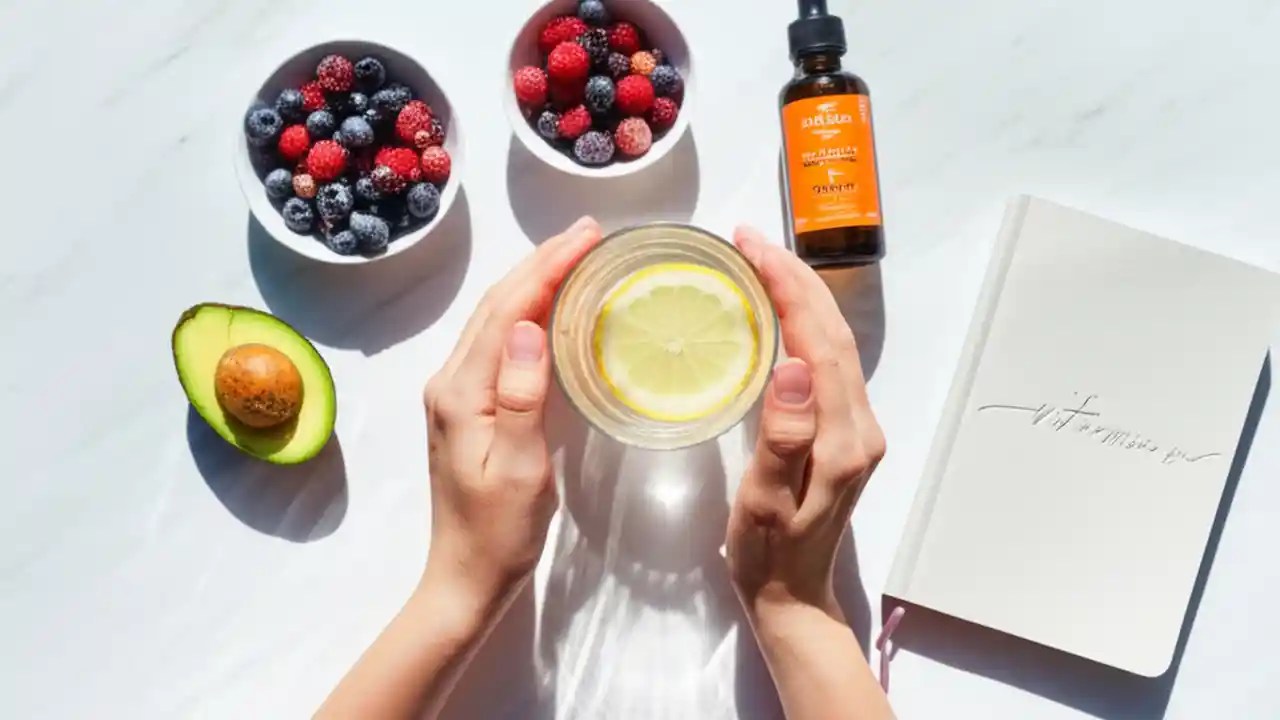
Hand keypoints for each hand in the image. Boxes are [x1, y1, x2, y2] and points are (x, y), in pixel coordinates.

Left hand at [318, 219, 602, 719]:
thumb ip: (522, 397)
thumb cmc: (498, 532)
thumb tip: (531, 328)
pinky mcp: (467, 406)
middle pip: (496, 305)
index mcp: (461, 392)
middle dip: (541, 262)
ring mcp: (455, 393)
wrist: (464, 578)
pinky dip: (527, 312)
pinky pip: (498, 342)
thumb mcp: (517, 470)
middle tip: (589, 232)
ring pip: (494, 319)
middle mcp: (450, 382)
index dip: (547, 268)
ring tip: (575, 254)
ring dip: (533, 281)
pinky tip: (552, 308)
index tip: (587, 238)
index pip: (507, 311)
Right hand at [725, 227, 885, 618]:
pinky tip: (779, 315)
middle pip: (835, 333)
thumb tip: (794, 365)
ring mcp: (857, 429)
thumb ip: (783, 436)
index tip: (751, 247)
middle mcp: (861, 425)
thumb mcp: (763, 503)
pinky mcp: (845, 435)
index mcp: (843, 438)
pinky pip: (828, 362)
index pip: (819, 341)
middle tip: (749, 239)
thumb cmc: (767, 557)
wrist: (794, 599)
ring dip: (803, 296)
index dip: (788, 287)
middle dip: (796, 278)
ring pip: (835, 343)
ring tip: (762, 262)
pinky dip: (804, 325)